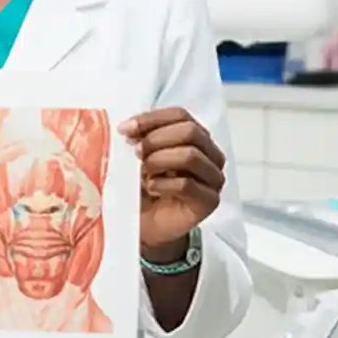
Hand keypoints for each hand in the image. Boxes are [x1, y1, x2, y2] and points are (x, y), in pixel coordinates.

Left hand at [120, 108, 225, 257]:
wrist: (146, 222)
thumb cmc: (143, 185)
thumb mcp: (138, 156)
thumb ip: (138, 138)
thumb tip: (127, 128)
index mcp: (195, 136)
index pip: (180, 115)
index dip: (151, 119)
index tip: (124, 130)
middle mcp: (210, 154)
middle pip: (190, 132)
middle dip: (156, 139)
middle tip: (135, 152)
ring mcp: (213, 178)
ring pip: (190, 156)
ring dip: (159, 161)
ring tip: (142, 173)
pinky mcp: (209, 201)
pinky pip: (187, 185)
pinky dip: (162, 184)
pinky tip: (151, 188)